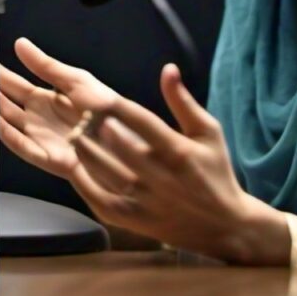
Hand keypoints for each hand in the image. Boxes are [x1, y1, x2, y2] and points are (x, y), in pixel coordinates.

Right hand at [0, 37, 116, 179]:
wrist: (125, 137)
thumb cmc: (106, 109)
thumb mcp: (76, 79)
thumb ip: (46, 65)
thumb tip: (22, 45)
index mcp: (47, 100)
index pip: (13, 85)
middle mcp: (40, 119)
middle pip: (6, 104)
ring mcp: (41, 138)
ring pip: (8, 124)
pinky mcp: (48, 157)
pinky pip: (22, 147)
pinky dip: (8, 135)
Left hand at [4, 41, 290, 265]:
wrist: (224, 227)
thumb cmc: (214, 172)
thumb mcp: (207, 132)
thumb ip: (182, 101)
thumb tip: (167, 68)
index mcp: (177, 150)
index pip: (143, 124)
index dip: (117, 108)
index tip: (96, 93)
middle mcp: (159, 176)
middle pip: (119, 148)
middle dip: (96, 128)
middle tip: (76, 111)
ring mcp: (143, 200)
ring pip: (105, 172)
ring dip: (86, 151)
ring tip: (72, 133)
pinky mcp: (131, 219)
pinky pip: (99, 197)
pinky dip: (84, 180)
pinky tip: (75, 164)